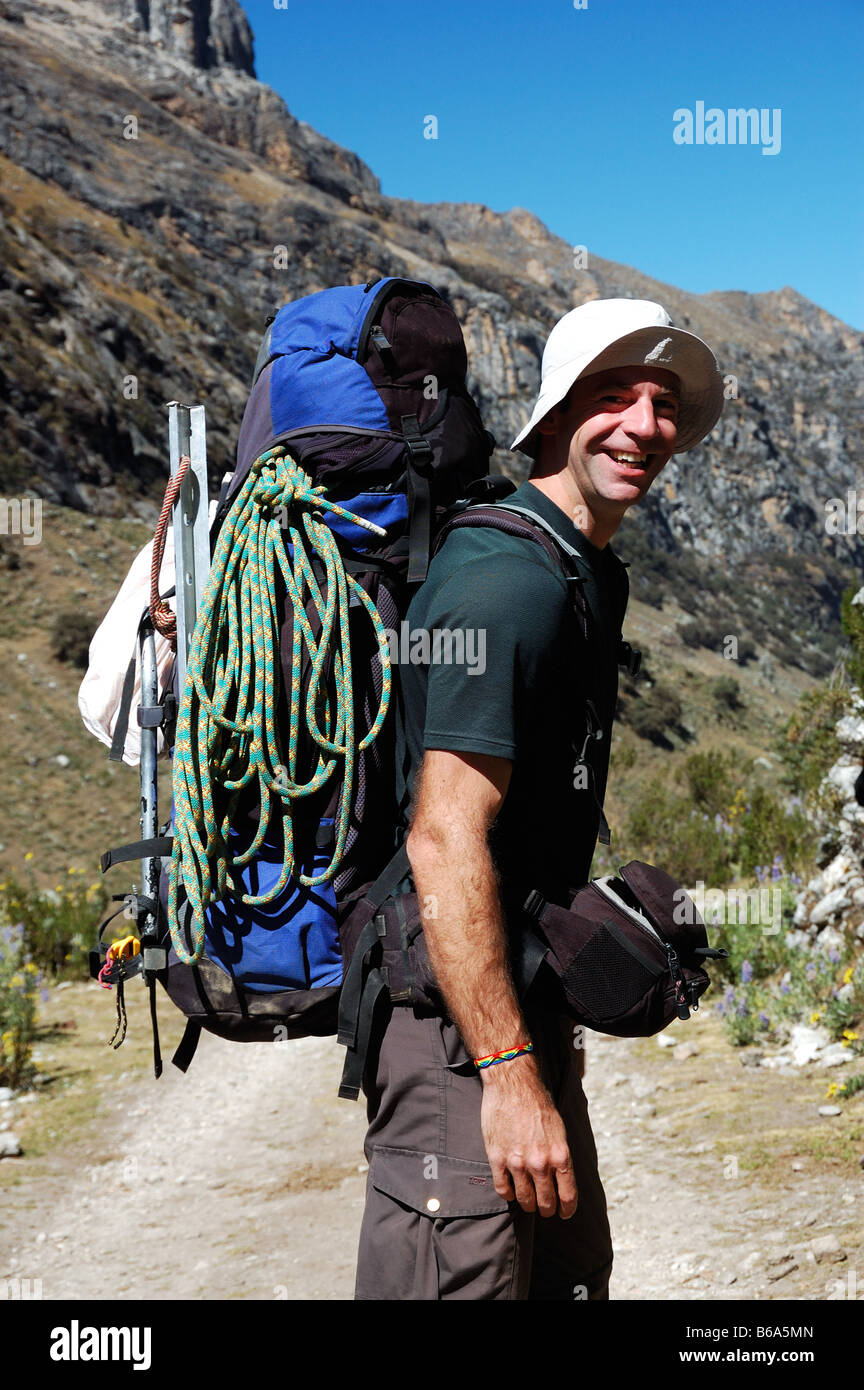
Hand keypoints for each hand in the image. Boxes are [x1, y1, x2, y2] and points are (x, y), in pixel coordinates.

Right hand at [480, 1057, 577, 1218]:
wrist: (513, 1084)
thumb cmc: (538, 1104)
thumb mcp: (559, 1130)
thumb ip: (560, 1156)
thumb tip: (561, 1179)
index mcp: (560, 1155)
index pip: (568, 1195)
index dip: (567, 1210)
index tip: (565, 1214)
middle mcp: (540, 1163)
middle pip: (546, 1202)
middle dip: (547, 1209)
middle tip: (546, 1209)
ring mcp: (517, 1162)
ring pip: (524, 1199)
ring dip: (528, 1205)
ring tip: (528, 1203)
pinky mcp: (497, 1158)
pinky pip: (503, 1189)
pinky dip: (508, 1195)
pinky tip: (511, 1191)